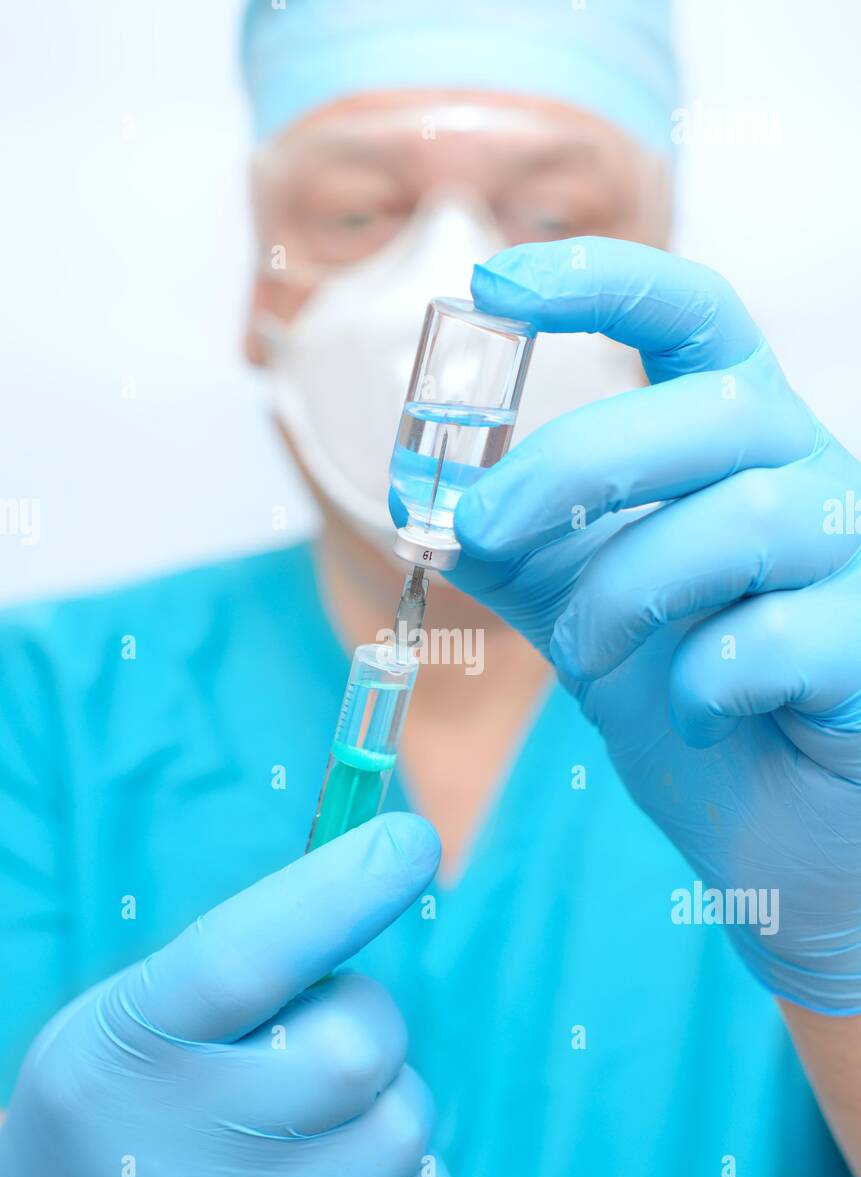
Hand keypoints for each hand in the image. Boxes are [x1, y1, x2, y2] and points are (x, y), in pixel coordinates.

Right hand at [0, 813, 453, 1176]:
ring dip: (389, 1100)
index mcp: (126, 1048)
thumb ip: (239, 962)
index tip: (411, 842)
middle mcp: (171, 1149)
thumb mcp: (137, 1017)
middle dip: (368, 1017)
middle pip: (356, 1050)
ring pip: (401, 1128)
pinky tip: (354, 1175)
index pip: (242, 959)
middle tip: (323, 1028)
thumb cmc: (127, 1102)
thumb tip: (380, 875)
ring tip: (323, 1113)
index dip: (337, 894)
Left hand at [452, 236, 860, 1015]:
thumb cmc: (688, 696)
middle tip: (477, 531)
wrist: (774, 828)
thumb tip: (415, 506)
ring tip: (583, 653)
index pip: (691, 314)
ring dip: (626, 591)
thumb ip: (518, 555)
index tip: (491, 282)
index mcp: (737, 440)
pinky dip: (701, 680)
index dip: (600, 279)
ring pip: (744, 522)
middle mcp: (810, 473)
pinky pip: (780, 636)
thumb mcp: (584, 608)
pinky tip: (688, 711)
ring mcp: (857, 557)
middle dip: (569, 467)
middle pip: (707, 412)